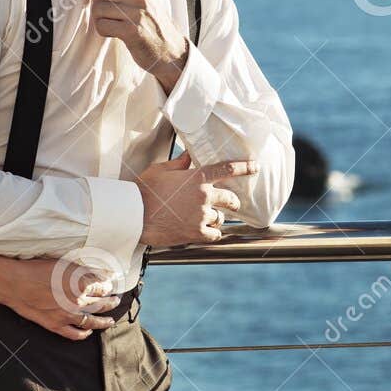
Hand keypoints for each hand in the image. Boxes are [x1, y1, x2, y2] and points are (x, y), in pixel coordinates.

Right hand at [0, 251, 120, 340]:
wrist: (15, 283)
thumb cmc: (36, 269)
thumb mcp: (64, 263)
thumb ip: (84, 270)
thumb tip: (101, 274)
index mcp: (82, 283)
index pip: (102, 286)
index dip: (108, 285)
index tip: (112, 284)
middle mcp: (78, 301)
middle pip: (101, 303)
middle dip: (111, 302)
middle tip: (116, 300)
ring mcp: (67, 315)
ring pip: (92, 321)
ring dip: (104, 321)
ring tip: (110, 320)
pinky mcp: (56, 325)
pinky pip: (74, 334)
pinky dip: (84, 334)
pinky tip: (88, 332)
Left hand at [86, 0, 187, 89]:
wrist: (168, 47)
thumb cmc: (149, 20)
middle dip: (97, 5)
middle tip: (110, 14)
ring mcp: (137, 13)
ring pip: (98, 9)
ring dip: (100, 19)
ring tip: (114, 23)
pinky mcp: (133, 31)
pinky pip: (102, 26)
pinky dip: (104, 31)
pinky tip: (115, 32)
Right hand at [132, 152, 257, 247]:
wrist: (134, 214)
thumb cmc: (144, 190)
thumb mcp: (161, 170)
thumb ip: (179, 164)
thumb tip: (189, 156)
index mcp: (197, 178)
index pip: (227, 169)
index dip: (245, 167)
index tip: (255, 167)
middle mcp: (203, 196)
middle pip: (230, 198)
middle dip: (232, 201)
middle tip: (231, 204)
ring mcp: (201, 216)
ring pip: (221, 218)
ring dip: (216, 218)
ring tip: (205, 218)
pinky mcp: (196, 233)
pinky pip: (214, 234)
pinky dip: (212, 233)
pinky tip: (205, 231)